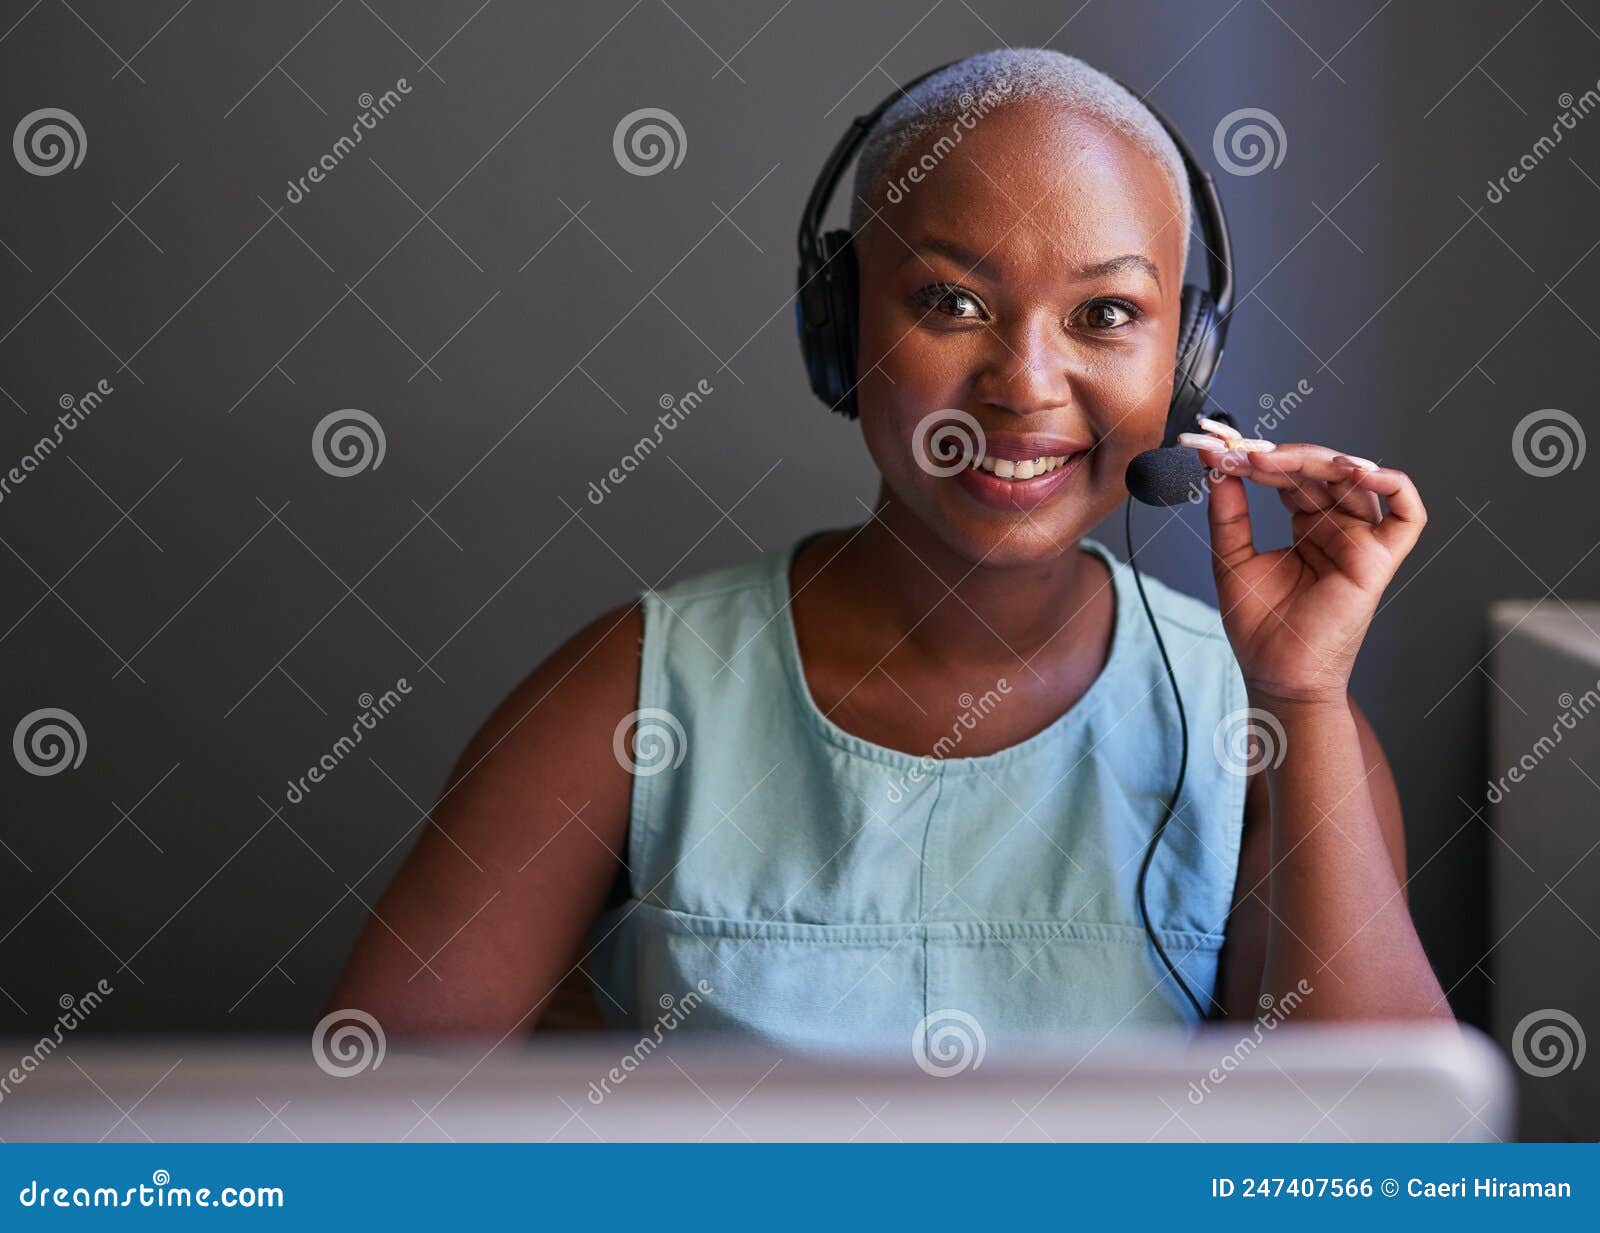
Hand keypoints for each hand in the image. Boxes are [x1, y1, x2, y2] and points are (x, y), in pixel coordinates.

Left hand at [1184, 435, 1427, 704]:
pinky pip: (1407, 514)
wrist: (1275, 674)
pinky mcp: (1379, 561)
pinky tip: (1353, 471)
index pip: (1293, 478)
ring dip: (1316, 460)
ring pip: (1356, 480)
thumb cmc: (1260, 627)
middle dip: (1282, 456)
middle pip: (1323, 472)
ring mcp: (1361, 542)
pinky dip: (1391, 484)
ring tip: (1271, 460)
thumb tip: (1218, 470)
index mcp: (1307, 527)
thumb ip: (1228, 514)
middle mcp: (1338, 529)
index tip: (1220, 453)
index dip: (1261, 461)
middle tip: (1240, 453)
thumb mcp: (1232, 558)